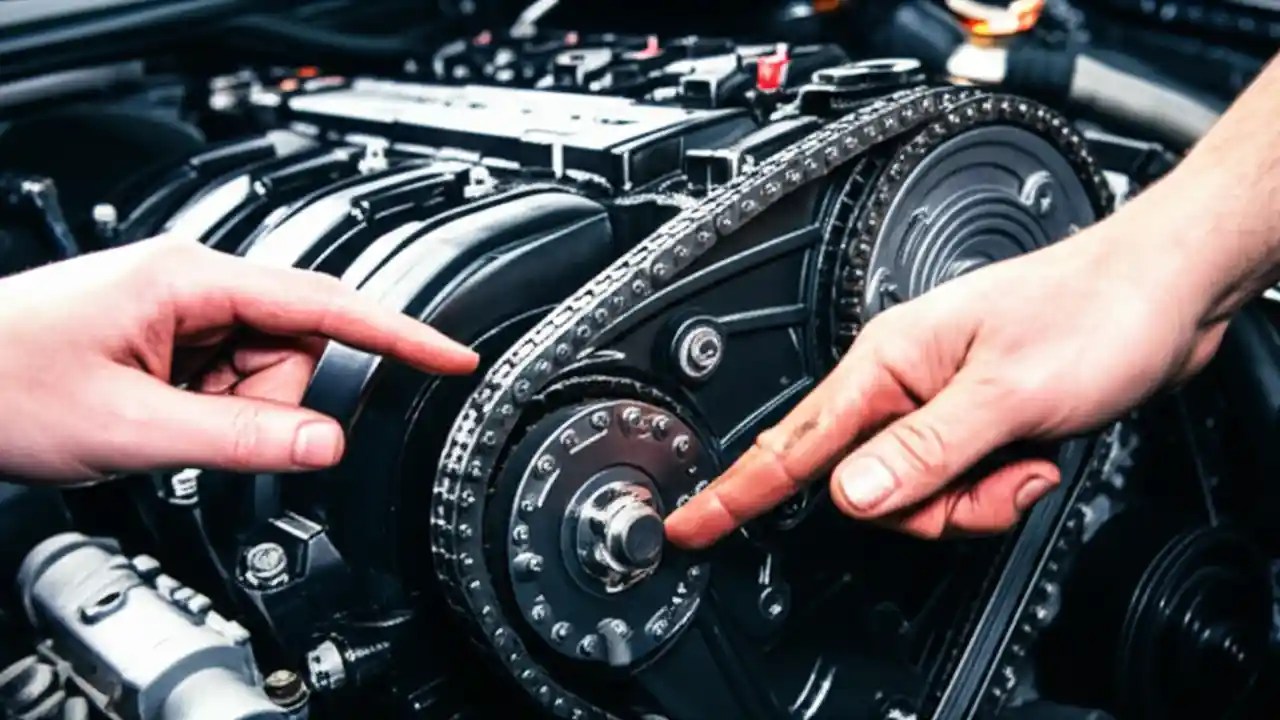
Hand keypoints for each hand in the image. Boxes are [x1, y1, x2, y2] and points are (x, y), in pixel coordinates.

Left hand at [0, 235, 477, 481]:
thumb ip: (241, 437)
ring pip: (264, 372)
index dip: (400, 334)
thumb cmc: (1, 381)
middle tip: (202, 431)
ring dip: (235, 412)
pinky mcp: (170, 339)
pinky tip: (159, 417)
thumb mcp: (131, 425)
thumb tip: (328, 443)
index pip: (327, 304)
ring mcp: (183, 312)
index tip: (453, 357)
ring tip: (161, 423)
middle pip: (295, 350)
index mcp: (193, 280)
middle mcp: (195, 286)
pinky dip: (213, 412)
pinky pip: (230, 381)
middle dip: (270, 403)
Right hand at [665, 197, 1226, 546]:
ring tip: (1024, 459)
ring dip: (974, 499)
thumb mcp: (1005, 395)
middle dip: (928, 508)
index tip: (693, 524)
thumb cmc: (1092, 311)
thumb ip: (922, 453)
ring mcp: (936, 403)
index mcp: (889, 362)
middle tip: (991, 480)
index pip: (794, 441)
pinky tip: (1031, 456)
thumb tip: (849, 495)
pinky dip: (995, 489)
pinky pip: (954, 487)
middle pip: (864, 487)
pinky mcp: (969, 421)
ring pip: (913, 497)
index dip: (738, 490)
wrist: (1163, 292)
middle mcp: (903, 382)